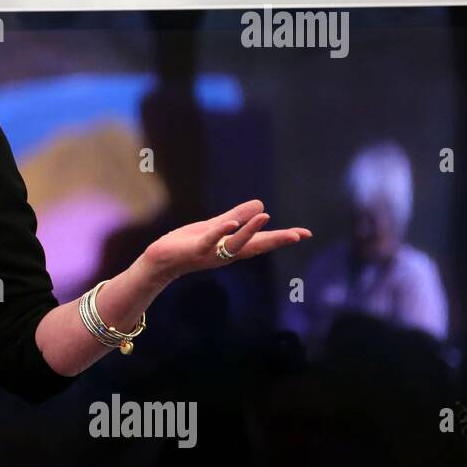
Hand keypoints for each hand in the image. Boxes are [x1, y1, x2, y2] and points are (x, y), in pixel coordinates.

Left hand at [141, 198, 311, 283]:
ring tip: (266, 217)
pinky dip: (220, 232)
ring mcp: (212, 253)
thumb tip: (262, 206)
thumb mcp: (214, 227)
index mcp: (232, 247)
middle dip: (277, 240)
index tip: (305, 233)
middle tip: (299, 235)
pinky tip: (230, 224)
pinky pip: (210, 241)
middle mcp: (226, 253)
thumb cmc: (187, 245)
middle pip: (256, 246)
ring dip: (250, 231)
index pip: (261, 241)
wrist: (160, 260)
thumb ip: (236, 217)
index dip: (283, 237)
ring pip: (235, 244)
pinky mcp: (195, 249)